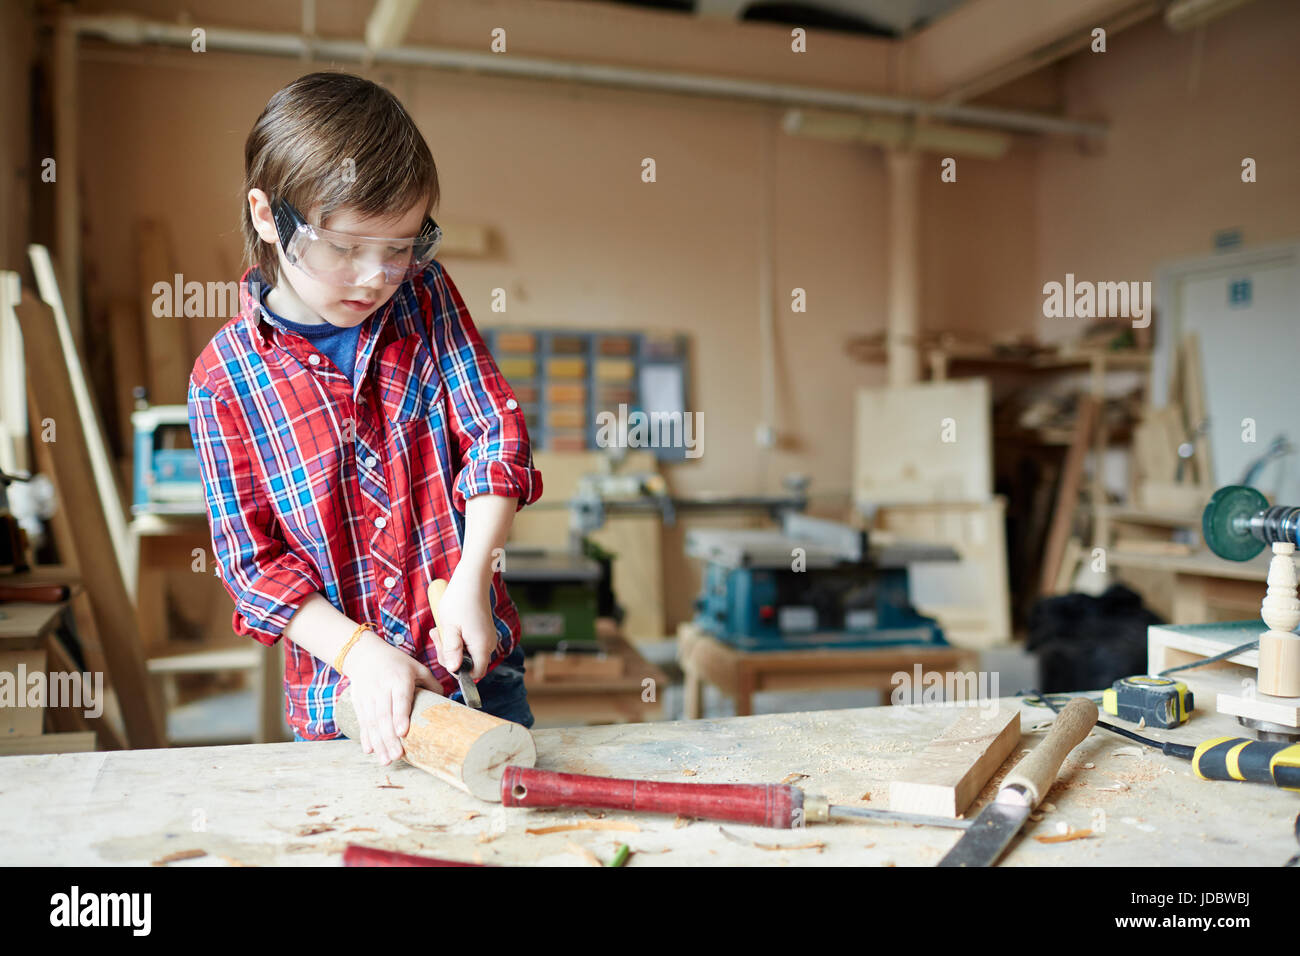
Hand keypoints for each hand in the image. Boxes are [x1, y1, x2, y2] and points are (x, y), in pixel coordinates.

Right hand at [343, 631, 440, 764]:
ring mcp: (368, 696)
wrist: (365, 654)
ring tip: (386, 760)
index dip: (400, 716)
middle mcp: (382, 688)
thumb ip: (431, 683)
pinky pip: (362, 722)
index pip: (400, 699)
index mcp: (399, 678)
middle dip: (390, 738)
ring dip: (378, 742)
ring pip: (372, 722)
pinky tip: (370, 750)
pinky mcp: (359, 702)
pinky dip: (365, 737)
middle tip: (397, 756)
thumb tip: (445, 703)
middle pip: (384, 715)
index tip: (403, 732)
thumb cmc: (396, 663)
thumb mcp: (417, 667)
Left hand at [428, 571, 495, 681]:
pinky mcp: (482, 631)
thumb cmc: (459, 601)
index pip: (474, 674)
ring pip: (467, 653)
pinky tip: (447, 626)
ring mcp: (486, 637)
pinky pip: (469, 643)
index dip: (459, 672)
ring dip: (450, 646)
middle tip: (437, 638)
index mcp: (482, 646)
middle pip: (469, 664)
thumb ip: (452, 651)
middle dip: (449, 656)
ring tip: (438, 629)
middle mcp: (488, 644)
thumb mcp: (449, 627)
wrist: (472, 580)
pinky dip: (457, 639)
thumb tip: (454, 670)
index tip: (445, 657)